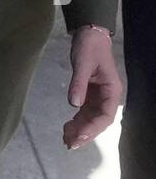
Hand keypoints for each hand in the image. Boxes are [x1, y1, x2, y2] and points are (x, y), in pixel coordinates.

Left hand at [63, 28, 122, 149]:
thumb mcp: (83, 63)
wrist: (89, 34)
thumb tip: (73, 104)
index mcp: (112, 90)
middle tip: (70, 144)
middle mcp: (107, 97)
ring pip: (91, 119)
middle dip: (85, 134)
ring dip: (80, 130)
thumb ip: (79, 83)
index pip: (105, 115)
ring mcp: (98, 97)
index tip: (79, 136)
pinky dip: (76, 121)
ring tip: (65, 139)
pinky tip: (66, 128)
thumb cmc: (89, 46)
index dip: (93, 128)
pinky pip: (84, 112)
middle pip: (98, 121)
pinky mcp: (89, 94)